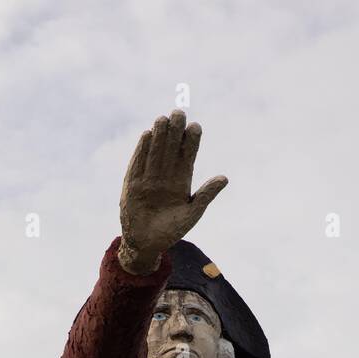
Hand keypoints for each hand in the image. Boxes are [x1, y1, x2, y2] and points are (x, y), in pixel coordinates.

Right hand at [118, 110, 227, 274]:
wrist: (146, 244)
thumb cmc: (171, 230)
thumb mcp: (192, 213)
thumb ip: (206, 195)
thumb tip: (225, 178)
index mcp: (182, 180)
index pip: (188, 155)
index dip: (191, 141)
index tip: (196, 127)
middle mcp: (166, 175)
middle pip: (171, 148)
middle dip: (175, 131)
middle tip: (179, 113)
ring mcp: (149, 177)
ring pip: (156, 152)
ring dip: (159, 136)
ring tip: (163, 119)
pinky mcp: (133, 183)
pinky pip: (138, 163)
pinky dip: (142, 150)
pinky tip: (148, 135)